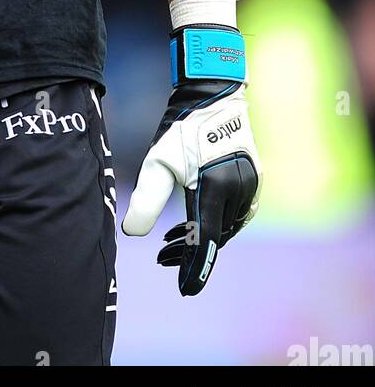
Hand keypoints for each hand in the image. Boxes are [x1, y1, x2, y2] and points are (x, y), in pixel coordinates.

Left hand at [122, 26, 261, 295]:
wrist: (214, 96)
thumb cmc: (182, 127)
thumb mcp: (158, 161)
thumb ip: (146, 199)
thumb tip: (131, 234)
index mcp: (216, 188)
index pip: (207, 242)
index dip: (194, 268)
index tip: (183, 290)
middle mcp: (239, 191)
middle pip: (215, 236)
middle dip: (188, 250)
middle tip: (161, 257)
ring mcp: (251, 187)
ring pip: (224, 226)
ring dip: (200, 236)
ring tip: (171, 238)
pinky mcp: (254, 181)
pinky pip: (233, 213)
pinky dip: (213, 221)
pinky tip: (192, 222)